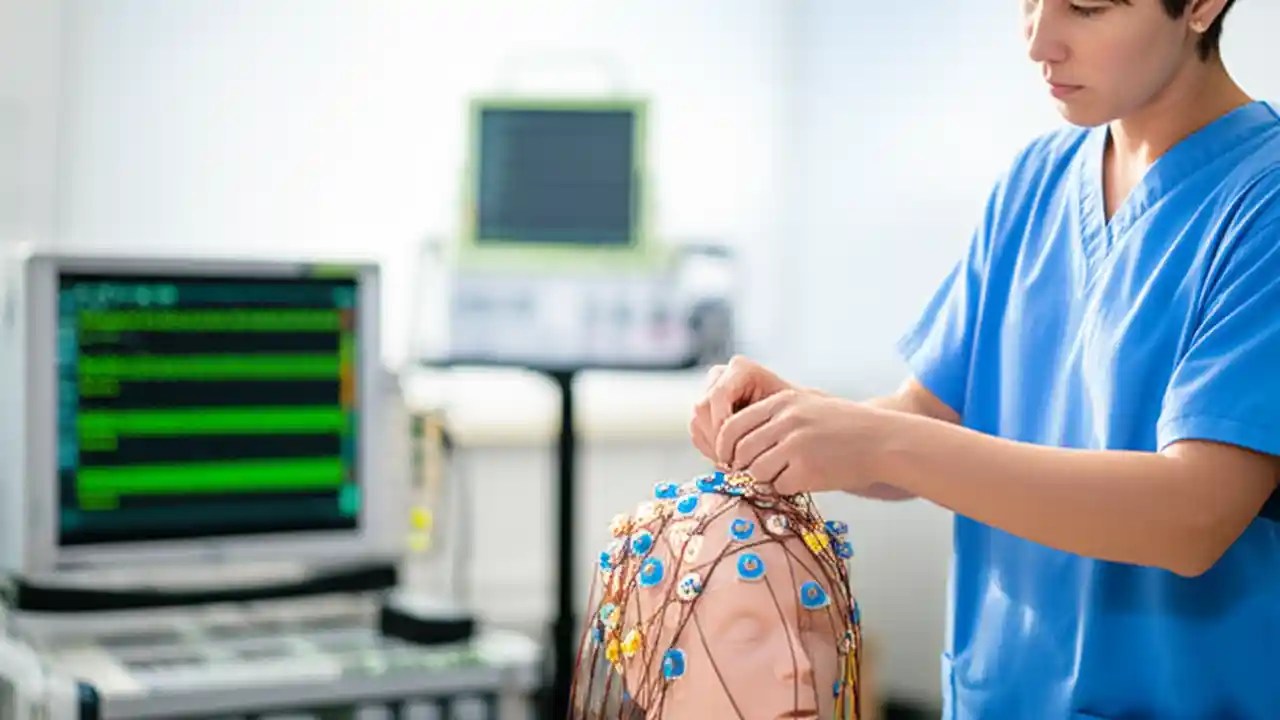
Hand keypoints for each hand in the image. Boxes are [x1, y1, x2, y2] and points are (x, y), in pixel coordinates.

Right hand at [689, 356, 794, 463]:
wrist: (795, 420)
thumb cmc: (795, 415)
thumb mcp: (785, 415)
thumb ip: (763, 421)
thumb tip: (742, 444)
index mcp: (740, 369)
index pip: (718, 395)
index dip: (722, 424)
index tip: (734, 448)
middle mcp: (721, 377)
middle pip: (703, 409)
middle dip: (717, 439)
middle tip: (733, 461)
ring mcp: (710, 394)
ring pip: (697, 423)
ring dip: (714, 446)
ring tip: (735, 461)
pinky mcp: (706, 413)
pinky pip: (697, 433)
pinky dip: (711, 449)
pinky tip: (730, 457)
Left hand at [715, 389, 894, 495]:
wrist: (882, 441)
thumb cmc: (843, 428)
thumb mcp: (806, 407)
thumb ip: (772, 420)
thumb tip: (733, 446)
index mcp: (782, 402)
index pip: (733, 426)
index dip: (725, 446)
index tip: (728, 459)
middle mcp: (786, 421)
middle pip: (740, 451)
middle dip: (739, 467)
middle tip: (748, 476)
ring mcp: (796, 445)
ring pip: (755, 471)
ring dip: (762, 480)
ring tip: (781, 476)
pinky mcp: (807, 470)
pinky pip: (778, 487)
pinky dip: (785, 488)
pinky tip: (802, 481)